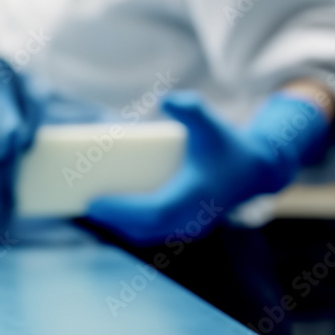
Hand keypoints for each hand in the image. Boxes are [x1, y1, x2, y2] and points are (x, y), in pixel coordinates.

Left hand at [86, 91, 330, 244]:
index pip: (154, 211)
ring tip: (88, 206)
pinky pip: (152, 232)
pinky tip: (106, 212)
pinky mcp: (185, 228)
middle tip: (82, 202)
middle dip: (112, 218)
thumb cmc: (225, 144)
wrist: (253, 170)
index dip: (122, 210)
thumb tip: (166, 100)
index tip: (94, 202)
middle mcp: (193, 217)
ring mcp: (190, 227)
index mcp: (196, 194)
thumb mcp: (210, 121)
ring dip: (117, 224)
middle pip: (144, 228)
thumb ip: (191, 108)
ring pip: (146, 233)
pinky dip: (129, 225)